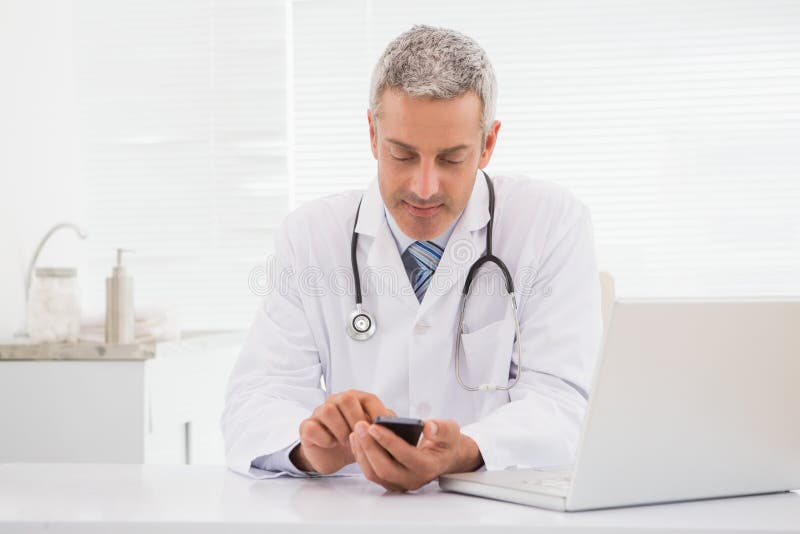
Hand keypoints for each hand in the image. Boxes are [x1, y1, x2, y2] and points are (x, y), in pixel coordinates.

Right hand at [292, 390, 394, 474]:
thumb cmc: (353, 440)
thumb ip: (383, 425)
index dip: (377, 414)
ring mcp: (319, 413)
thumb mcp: (370, 434)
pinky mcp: (307, 427)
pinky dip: (324, 438)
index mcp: (355, 400)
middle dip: (357, 420)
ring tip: (345, 442)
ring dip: (341, 430)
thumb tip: (396, 424)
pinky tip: (331, 444)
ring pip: (328, 410)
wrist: (330, 455)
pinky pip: (312, 427)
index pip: (368, 399)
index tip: (382, 429)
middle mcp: (336, 401)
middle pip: (346, 399)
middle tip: (360, 437)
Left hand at [349, 418, 483, 491]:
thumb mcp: (450, 431)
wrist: (445, 456)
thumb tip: (428, 427)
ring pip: (374, 473)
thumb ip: (441, 429)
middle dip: (369, 446)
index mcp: (427, 467)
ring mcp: (400, 483)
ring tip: (356, 431)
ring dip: (362, 452)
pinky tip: (357, 439)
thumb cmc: (446, 442)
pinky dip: (362, 457)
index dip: (388, 441)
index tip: (374, 426)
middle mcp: (412, 479)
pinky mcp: (390, 481)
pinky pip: (371, 473)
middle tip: (360, 426)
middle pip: (384, 468)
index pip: (404, 455)